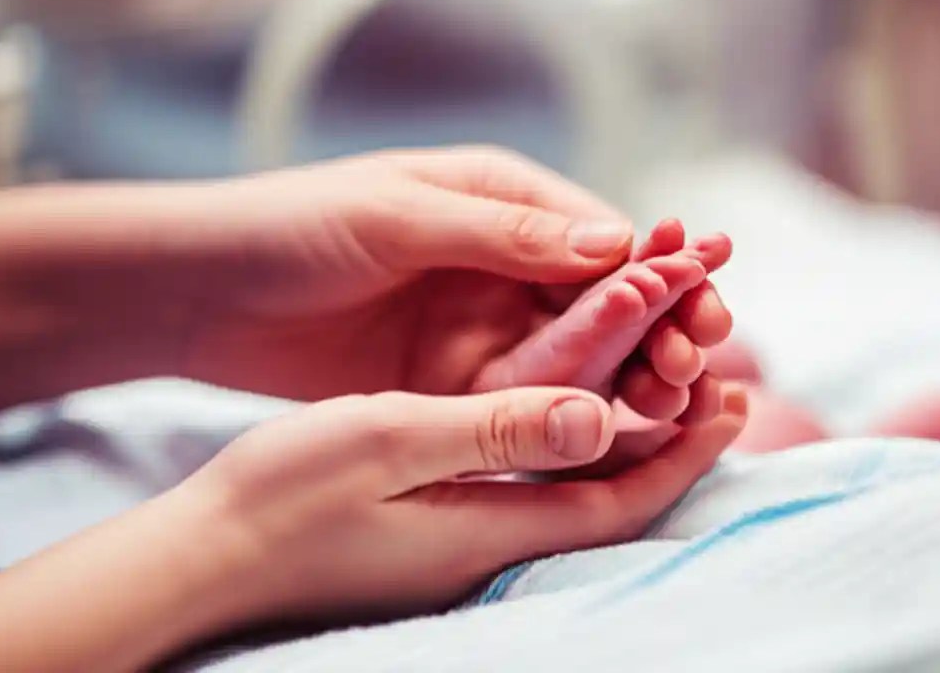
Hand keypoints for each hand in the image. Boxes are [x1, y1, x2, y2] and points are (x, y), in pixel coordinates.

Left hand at [0, 147, 728, 412]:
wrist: (203, 293)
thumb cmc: (293, 225)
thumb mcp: (400, 216)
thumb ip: (505, 232)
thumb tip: (616, 242)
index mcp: (505, 201)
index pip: (605, 239)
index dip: (661, 272)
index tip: (703, 305)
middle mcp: (509, 263)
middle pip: (608, 301)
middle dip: (663, 326)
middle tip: (701, 362)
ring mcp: (486, 326)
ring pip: (581, 354)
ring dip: (631, 375)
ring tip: (675, 401)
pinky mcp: (458, 383)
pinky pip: (530, 397)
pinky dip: (574, 411)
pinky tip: (617, 431)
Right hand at [190, 386, 746, 619]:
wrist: (206, 555)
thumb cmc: (285, 498)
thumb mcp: (389, 441)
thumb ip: (493, 430)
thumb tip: (594, 417)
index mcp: (493, 525)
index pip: (623, 496)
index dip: (685, 451)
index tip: (734, 398)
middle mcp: (490, 543)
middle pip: (612, 499)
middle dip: (673, 446)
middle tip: (720, 384)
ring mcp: (461, 541)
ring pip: (574, 491)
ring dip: (627, 442)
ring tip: (664, 386)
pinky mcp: (432, 528)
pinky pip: (530, 488)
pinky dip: (569, 447)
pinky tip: (568, 413)